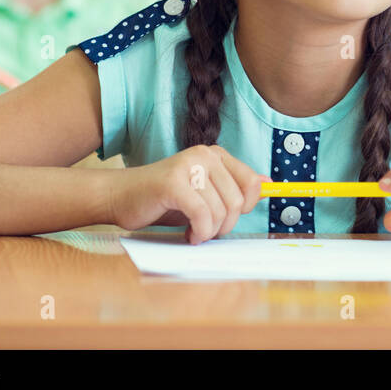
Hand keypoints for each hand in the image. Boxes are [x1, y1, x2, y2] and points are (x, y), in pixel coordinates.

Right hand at [108, 145, 265, 244]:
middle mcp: (204, 155)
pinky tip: (189, 234)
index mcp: (216, 155)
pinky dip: (199, 232)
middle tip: (207, 231)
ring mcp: (188, 167)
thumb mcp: (204, 193)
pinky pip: (202, 215)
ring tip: (195, 232)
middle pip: (237, 201)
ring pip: (220, 211)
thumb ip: (233, 187)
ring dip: (210, 232)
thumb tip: (270, 184)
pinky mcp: (173, 183)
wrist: (120, 196)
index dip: (245, 208)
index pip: (252, 183)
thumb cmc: (164, 200)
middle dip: (225, 225)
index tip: (226, 218)